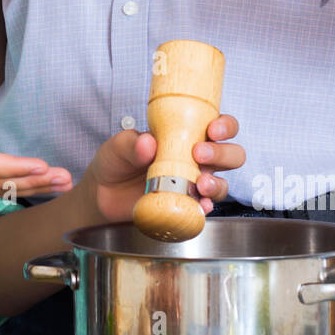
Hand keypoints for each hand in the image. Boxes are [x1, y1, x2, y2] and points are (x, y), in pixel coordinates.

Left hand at [80, 114, 244, 223]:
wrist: (103, 195)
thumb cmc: (116, 162)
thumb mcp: (118, 146)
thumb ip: (131, 143)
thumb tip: (148, 143)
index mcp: (186, 135)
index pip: (219, 126)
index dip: (225, 126)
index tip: (212, 129)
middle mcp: (196, 159)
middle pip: (231, 155)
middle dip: (222, 153)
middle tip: (199, 153)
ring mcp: (193, 184)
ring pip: (223, 183)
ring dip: (217, 183)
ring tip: (200, 184)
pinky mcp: (186, 207)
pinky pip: (204, 208)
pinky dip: (204, 207)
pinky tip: (197, 205)